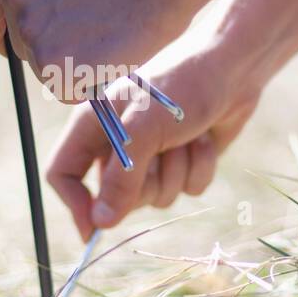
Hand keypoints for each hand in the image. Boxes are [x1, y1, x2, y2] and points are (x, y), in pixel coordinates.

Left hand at [0, 0, 184, 98]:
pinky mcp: (50, 64)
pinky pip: (64, 89)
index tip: (8, 43)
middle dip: (49, 48)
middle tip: (89, 35)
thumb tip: (35, 5)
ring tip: (104, 37)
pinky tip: (107, 55)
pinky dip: (85, 83)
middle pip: (20, 44)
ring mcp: (29, 32)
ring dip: (71, 65)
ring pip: (44, 69)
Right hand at [46, 0, 297, 236]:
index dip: (74, 204)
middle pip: (116, 197)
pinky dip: (200, 167)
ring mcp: (152, 154)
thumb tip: (101, 223)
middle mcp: (118, 143)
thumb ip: (121, 178)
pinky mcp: (184, 160)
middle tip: (162, 152)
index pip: (63, 174)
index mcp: (93, 126)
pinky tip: (205, 138)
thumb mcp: (145, 129)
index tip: (94, 231)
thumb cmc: (181, 84)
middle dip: (146, 181)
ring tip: (188, 136)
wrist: (234, 65)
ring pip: (157, 196)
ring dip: (178, 171)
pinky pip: (187, 189)